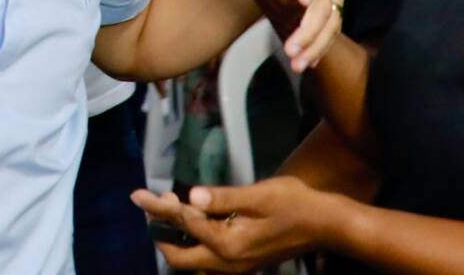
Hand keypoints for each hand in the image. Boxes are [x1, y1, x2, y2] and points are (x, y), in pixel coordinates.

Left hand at [132, 176, 345, 270]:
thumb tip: (190, 197)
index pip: (184, 224)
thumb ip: (222, 198)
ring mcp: (237, 268)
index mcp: (228, 245)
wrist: (327, 225)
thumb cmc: (294, 205)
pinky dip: (194, 244)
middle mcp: (229, 263)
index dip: (158, 208)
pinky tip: (195, 222)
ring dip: (177, 240)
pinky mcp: (244, 264)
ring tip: (171, 210)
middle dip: (161, 233)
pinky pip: (208, 261)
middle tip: (154, 204)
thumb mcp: (257, 195)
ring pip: (193, 263)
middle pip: (180, 258)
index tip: (137, 195)